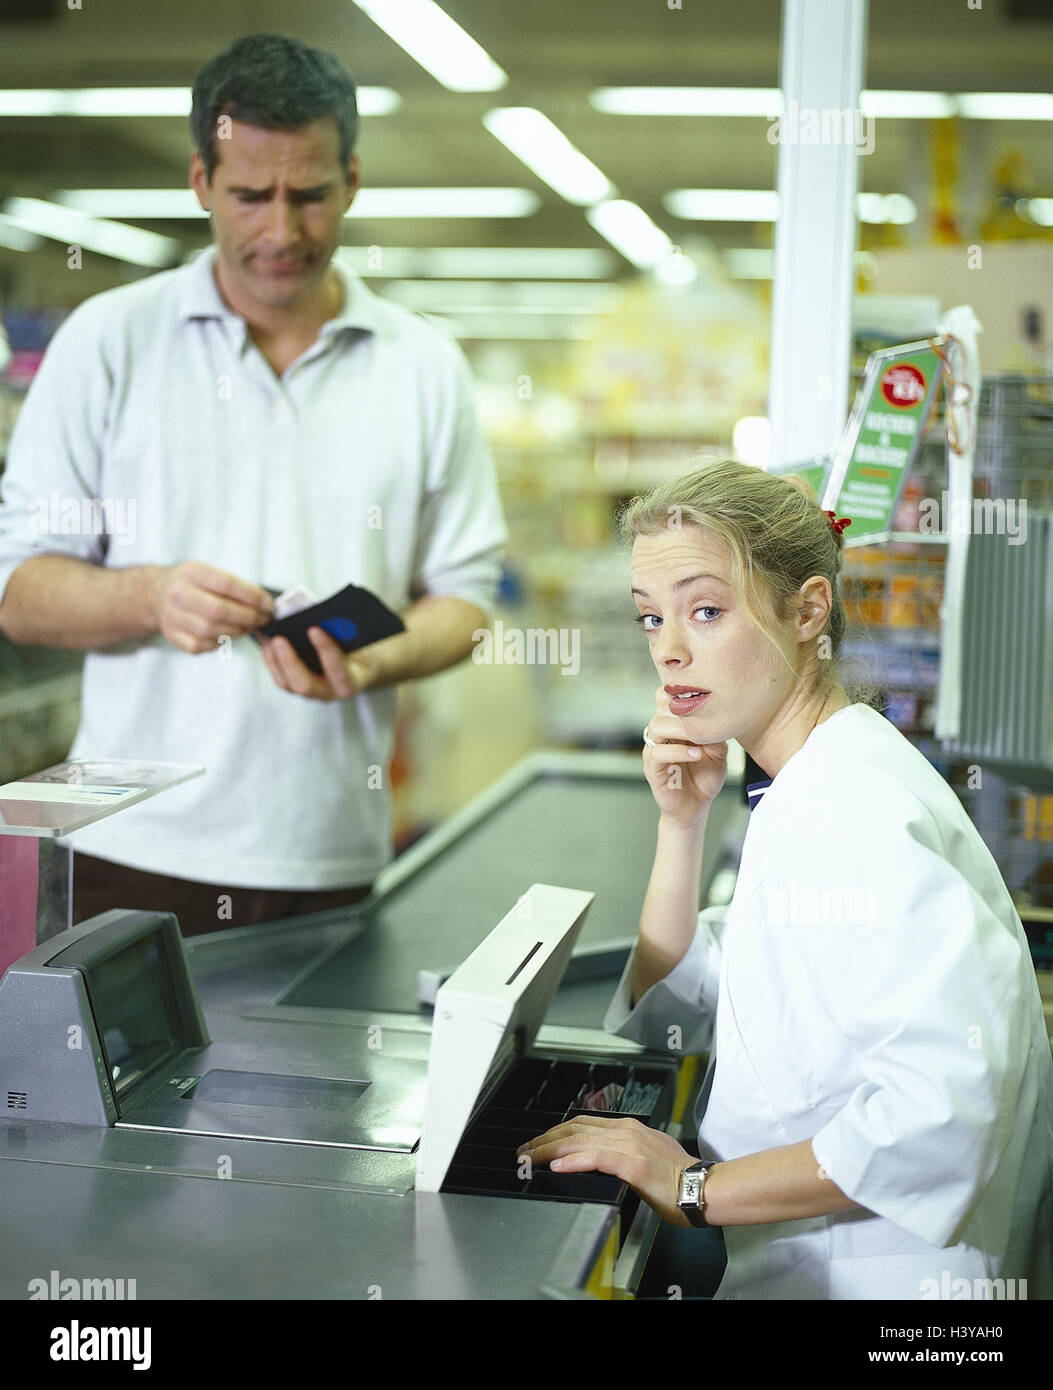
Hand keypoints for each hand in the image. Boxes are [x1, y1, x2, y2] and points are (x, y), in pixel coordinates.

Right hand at [152, 561, 273, 653]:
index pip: (226, 584)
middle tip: (263, 620)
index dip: (252, 596)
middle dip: (248, 617)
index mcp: (192, 572)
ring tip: (250, 626)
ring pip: (211, 630)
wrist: (156, 594)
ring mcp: (172, 616)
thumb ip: (234, 586)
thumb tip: (266, 605)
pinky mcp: (171, 635)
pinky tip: (228, 635)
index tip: (269, 605)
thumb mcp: (208, 572)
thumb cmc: (194, 584)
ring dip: (238, 631)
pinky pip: (201, 645)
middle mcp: (179, 593)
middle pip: (219, 611)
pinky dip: (219, 642)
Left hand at [259, 626, 377, 699]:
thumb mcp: (357, 642)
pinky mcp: (296, 687)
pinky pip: (280, 678)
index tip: (314, 629)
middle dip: (290, 661)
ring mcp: (310, 692)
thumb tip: (317, 615)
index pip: (338, 672)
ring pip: (287, 683)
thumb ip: (342, 633)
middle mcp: (328, 693)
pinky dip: (271, 659)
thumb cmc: (359, 649)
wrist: (356, 664)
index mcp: (350, 682)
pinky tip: (267, 642)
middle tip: (280, 638)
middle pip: (304, 685)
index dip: (326, 651)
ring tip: (270, 637)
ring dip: (276, 659)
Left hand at [516, 1116, 697, 1227]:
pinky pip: (596, 1158)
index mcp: (628, 1129)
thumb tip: (597, 1159)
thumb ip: (621, 1153)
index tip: (538, 1143)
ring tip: (530, 1158)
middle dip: (545, 1139)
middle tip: (524, 1150)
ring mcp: (629, 1145)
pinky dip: (573, 1160)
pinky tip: (558, 1165)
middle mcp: (625, 1131)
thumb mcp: (646, 1155)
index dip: (556, 1132)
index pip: (582, 1123)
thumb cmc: (678, 1179)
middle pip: (574, 1129)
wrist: (702, 1188)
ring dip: (549, 1149)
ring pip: (579, 1141)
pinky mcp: (632, 1164)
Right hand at [643, 686, 727, 826]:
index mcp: (673, 725)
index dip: (679, 692)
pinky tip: (696, 754)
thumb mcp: (718, 751)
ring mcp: (654, 749)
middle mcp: (660, 734)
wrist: (696, 806)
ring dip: (680, 729)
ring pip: (656, 726)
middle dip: (682, 710)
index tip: (702, 697)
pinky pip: (658, 753)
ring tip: (700, 739)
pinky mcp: (652, 768)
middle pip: (660, 707)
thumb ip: (715, 733)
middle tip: (704, 718)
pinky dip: (678, 751)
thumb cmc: (704, 776)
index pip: (665, 697)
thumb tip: (718, 717)